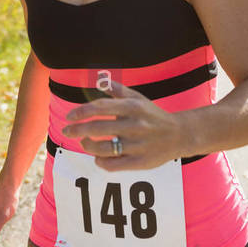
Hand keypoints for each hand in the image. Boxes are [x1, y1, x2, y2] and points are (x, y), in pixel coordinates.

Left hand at [60, 80, 188, 170]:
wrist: (180, 134)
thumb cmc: (153, 115)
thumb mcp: (139, 99)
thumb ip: (118, 91)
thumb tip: (100, 81)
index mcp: (133, 107)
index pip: (101, 107)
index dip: (82, 112)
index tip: (69, 116)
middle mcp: (135, 125)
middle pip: (98, 129)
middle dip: (78, 130)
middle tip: (68, 130)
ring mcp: (137, 145)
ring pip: (103, 149)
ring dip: (88, 146)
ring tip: (84, 142)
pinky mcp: (140, 162)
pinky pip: (113, 165)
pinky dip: (100, 162)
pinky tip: (98, 157)